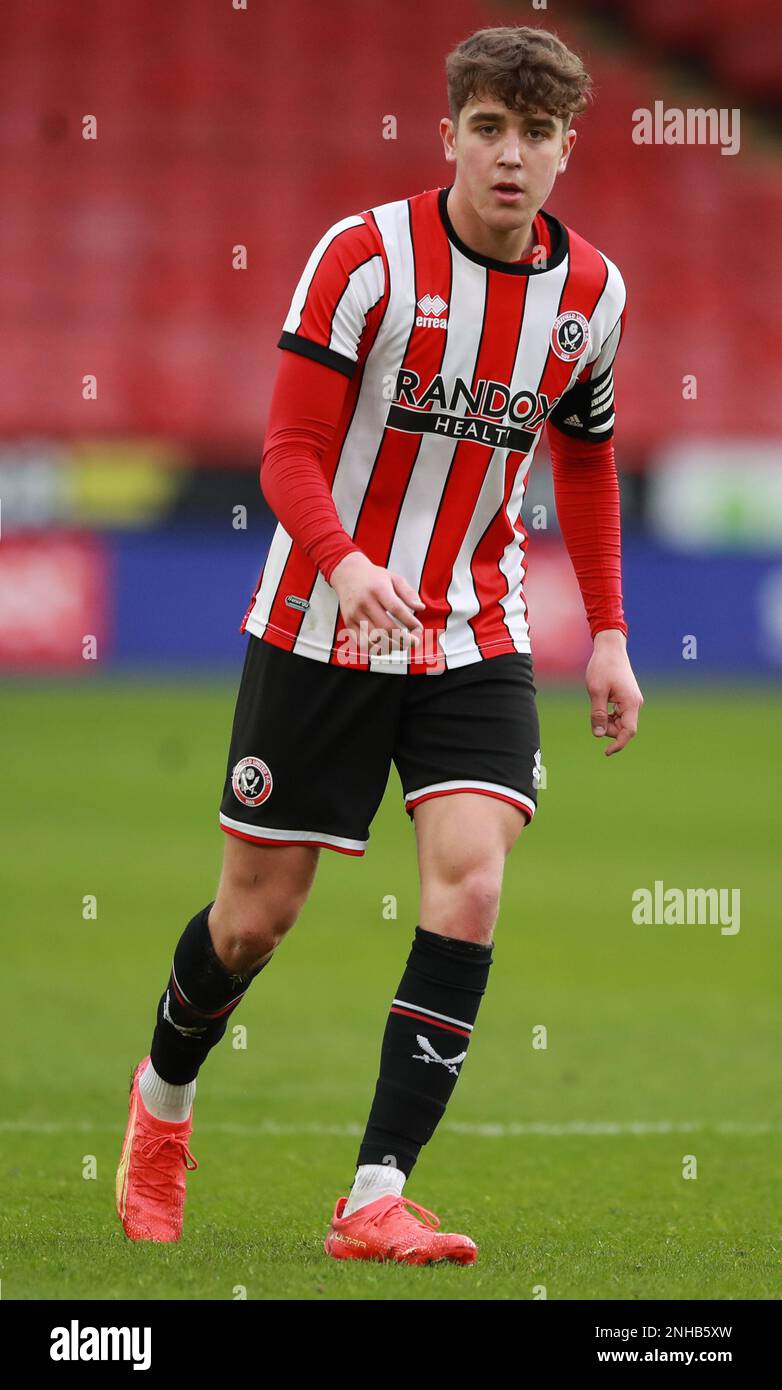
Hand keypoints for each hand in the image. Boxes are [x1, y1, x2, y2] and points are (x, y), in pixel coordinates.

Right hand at [329, 552, 424, 655]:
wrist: (347, 574)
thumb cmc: (373, 578)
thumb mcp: (394, 578)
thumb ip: (409, 593)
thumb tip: (421, 608)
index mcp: (378, 589)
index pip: (396, 609)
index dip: (410, 622)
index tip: (418, 629)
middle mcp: (365, 602)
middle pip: (386, 627)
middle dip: (404, 639)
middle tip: (413, 642)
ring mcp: (355, 614)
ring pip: (375, 639)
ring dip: (392, 646)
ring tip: (401, 645)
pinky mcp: (348, 623)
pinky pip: (362, 643)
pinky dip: (376, 649)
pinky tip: (386, 646)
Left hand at [585, 629, 643, 755]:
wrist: (610, 648)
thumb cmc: (602, 667)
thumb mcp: (596, 691)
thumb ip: (597, 714)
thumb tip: (598, 735)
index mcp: (630, 703)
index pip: (628, 731)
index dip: (618, 744)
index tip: (606, 752)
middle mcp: (635, 704)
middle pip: (623, 728)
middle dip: (608, 728)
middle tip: (594, 714)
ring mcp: (632, 701)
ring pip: (620, 722)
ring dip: (607, 721)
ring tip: (596, 703)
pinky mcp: (627, 698)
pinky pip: (619, 714)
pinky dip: (609, 715)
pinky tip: (600, 704)